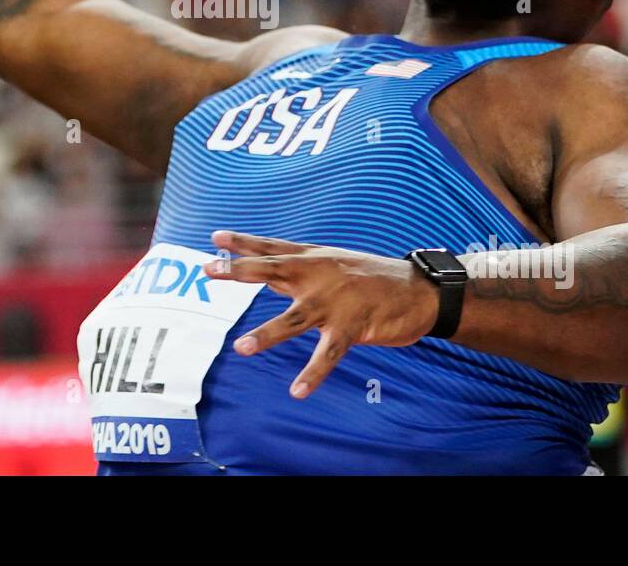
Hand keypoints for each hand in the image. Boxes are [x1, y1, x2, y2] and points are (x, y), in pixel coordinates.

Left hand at [205, 230, 441, 397]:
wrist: (419, 290)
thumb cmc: (371, 278)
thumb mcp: (333, 264)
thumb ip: (300, 269)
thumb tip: (265, 272)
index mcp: (314, 259)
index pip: (272, 247)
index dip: (243, 242)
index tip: (216, 236)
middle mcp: (320, 275)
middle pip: (273, 269)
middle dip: (240, 270)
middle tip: (208, 269)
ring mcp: (335, 301)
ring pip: (294, 318)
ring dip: (267, 334)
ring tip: (241, 347)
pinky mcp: (353, 327)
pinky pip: (328, 354)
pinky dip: (313, 374)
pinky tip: (297, 391)